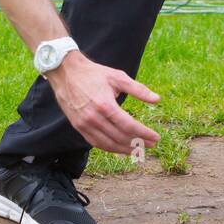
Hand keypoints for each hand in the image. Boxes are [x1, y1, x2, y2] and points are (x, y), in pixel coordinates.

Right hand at [44, 50, 160, 154]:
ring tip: (138, 150)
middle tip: (151, 145)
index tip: (156, 137)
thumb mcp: (118, 77)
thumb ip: (138, 89)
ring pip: (108, 144)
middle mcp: (94, 117)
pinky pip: (96, 143)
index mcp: (105, 104)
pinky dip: (110, 148)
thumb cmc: (94, 74)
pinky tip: (120, 148)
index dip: (144, 133)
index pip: (128, 125)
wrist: (66, 72)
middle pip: (120, 137)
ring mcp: (84, 124)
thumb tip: (157, 99)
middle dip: (138, 143)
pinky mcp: (78, 127)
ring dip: (125, 149)